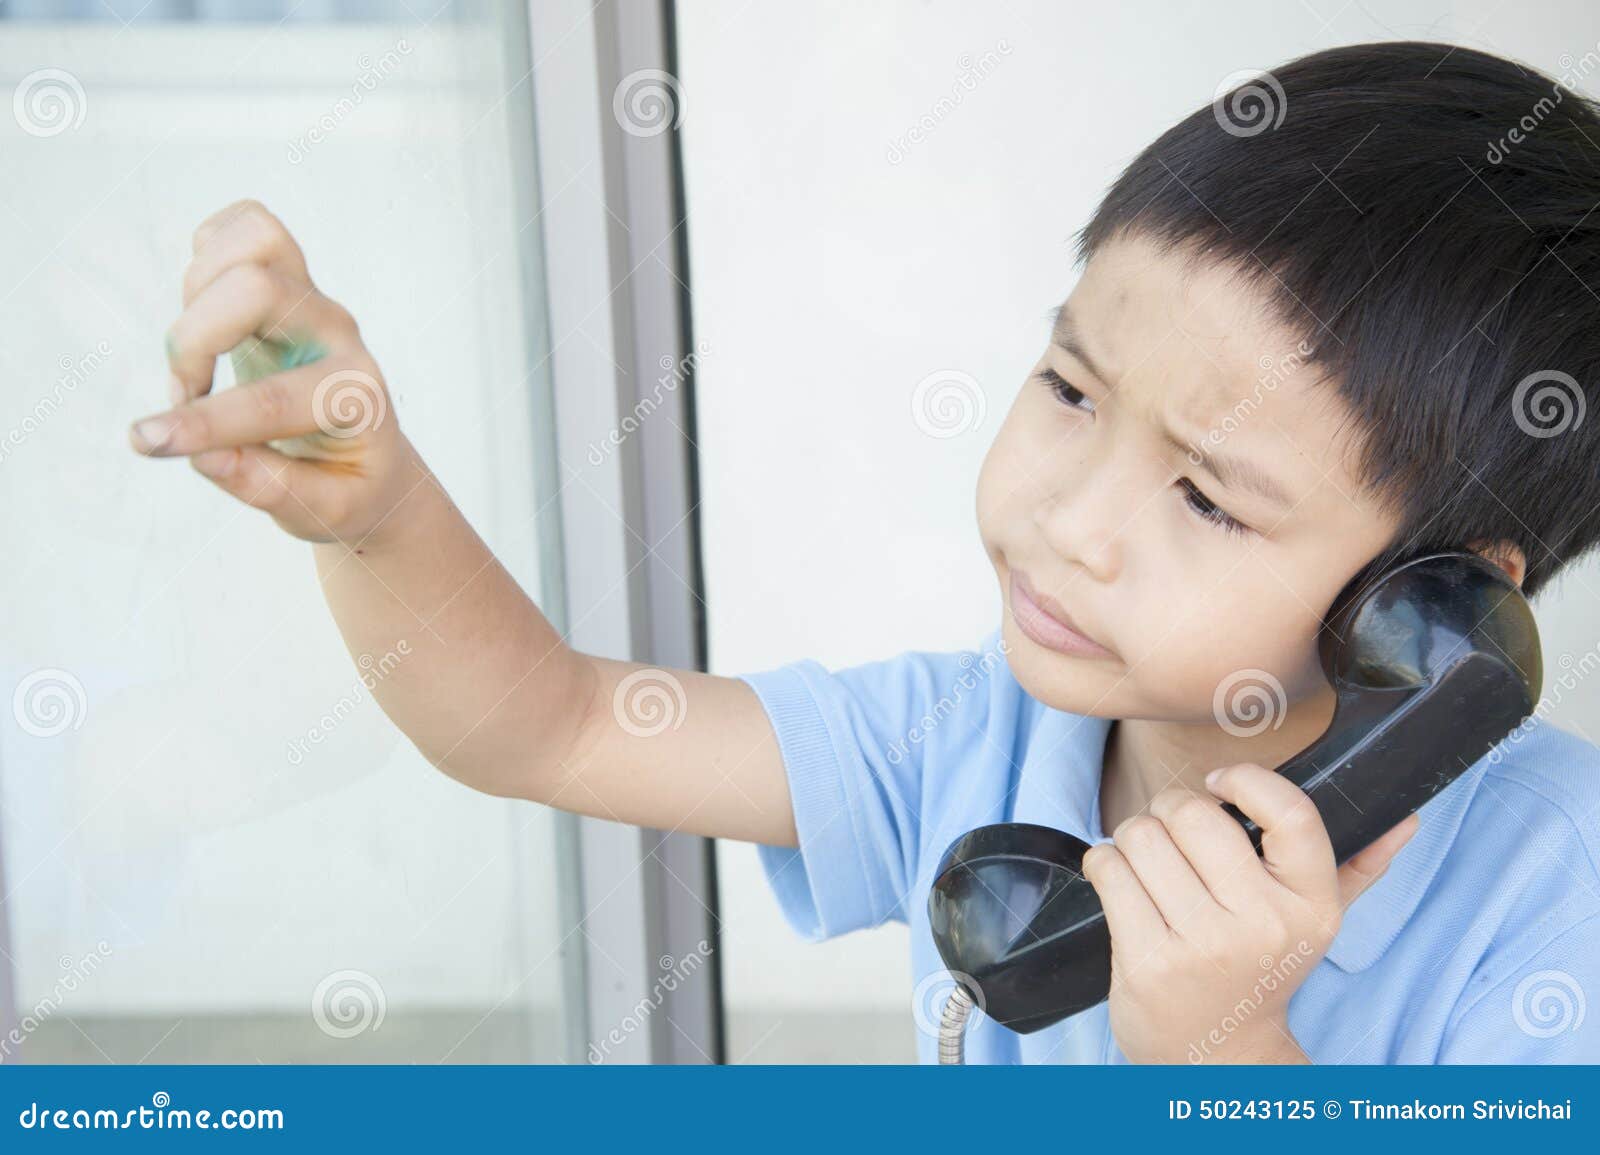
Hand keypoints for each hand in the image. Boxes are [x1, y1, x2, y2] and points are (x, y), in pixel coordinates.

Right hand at [128, 199, 413, 543]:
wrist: (372, 459)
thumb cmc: (346, 488)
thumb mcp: (324, 514)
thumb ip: (268, 488)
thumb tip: (204, 456)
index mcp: (356, 396)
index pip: (272, 400)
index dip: (204, 421)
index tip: (146, 442)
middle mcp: (339, 334)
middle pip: (256, 287)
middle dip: (192, 338)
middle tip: (181, 393)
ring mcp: (315, 299)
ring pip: (254, 239)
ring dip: (198, 293)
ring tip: (200, 353)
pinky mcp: (291, 277)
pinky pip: (244, 225)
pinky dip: (207, 253)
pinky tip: (208, 308)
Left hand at [1081, 763, 1418, 1063]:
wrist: (1217, 1055)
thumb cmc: (1261, 969)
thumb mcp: (1317, 925)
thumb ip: (1359, 868)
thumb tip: (1406, 820)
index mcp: (1311, 905)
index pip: (1290, 812)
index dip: (1245, 779)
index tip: (1220, 784)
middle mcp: (1262, 925)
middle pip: (1191, 813)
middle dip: (1169, 810)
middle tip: (1172, 833)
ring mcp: (1202, 946)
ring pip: (1141, 835)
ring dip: (1132, 838)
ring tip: (1148, 864)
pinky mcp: (1148, 961)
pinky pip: (1108, 869)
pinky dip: (1105, 864)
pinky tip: (1123, 885)